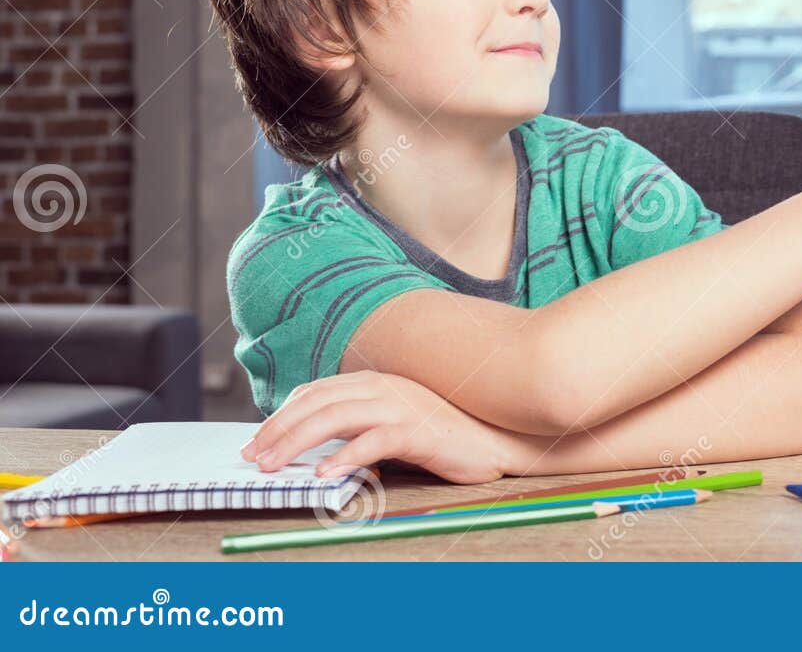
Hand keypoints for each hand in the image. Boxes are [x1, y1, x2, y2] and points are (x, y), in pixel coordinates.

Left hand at [240, 370, 508, 484]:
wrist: (497, 437)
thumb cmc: (445, 433)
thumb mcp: (394, 421)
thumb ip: (359, 424)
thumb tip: (314, 446)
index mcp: (375, 380)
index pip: (315, 392)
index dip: (281, 415)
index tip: (256, 441)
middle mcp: (383, 386)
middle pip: (317, 402)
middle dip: (278, 430)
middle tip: (252, 457)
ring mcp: (401, 405)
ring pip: (335, 418)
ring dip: (297, 443)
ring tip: (274, 466)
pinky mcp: (418, 429)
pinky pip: (373, 440)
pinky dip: (345, 456)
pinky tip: (325, 473)